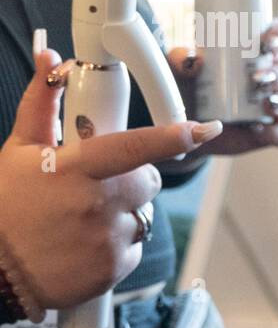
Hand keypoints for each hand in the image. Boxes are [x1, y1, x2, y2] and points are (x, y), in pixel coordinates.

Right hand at [0, 47, 221, 310]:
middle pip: (148, 182)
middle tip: (96, 186)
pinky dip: (117, 246)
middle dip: (132, 180)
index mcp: (78, 169)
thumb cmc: (6, 206)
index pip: (135, 146)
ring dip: (123, 214)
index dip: (174, 136)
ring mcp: (108, 239)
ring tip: (82, 219)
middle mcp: (98, 204)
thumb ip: (42, 104)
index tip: (207, 129)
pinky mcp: (114, 269)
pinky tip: (84, 245)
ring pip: (143, 215)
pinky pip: (134, 248)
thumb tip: (50, 59)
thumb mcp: (18, 151)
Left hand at [166, 18, 277, 156]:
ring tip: (268, 103)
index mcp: (259, 51)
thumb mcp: (179, 68)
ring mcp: (277, 106)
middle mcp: (274, 76)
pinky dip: (275, 131)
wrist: (182, 124)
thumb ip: (180, 59)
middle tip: (257, 78)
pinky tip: (258, 129)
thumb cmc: (188, 84)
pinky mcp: (271, 133)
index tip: (270, 41)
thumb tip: (192, 60)